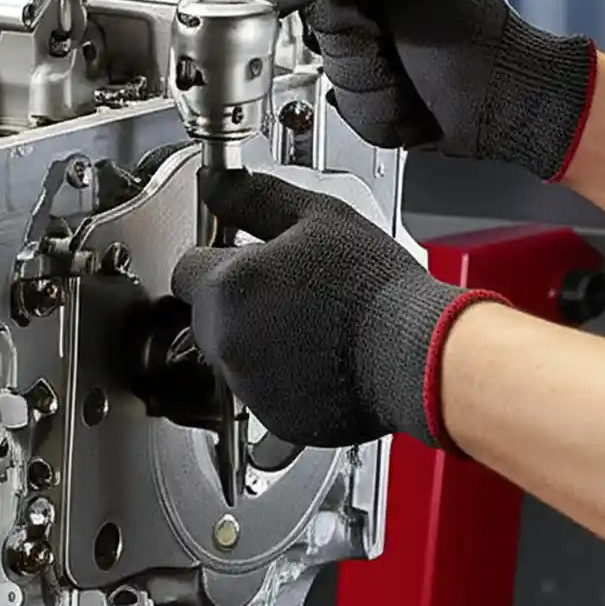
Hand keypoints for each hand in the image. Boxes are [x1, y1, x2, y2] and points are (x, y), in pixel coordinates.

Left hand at [171, 170, 503, 448]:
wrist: (417, 353)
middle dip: (238, 302)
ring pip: (232, 355)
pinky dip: (281, 379)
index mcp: (227, 287)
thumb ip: (253, 197)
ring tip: (313, 326)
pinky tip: (319, 358)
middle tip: (291, 292)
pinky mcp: (272, 418)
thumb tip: (216, 186)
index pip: (187, 268)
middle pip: (207, 314)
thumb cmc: (373, 289)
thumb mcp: (316, 217)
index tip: (245, 257)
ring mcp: (247, 385)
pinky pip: (261, 392)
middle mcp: (226, 341)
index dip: (217, 257)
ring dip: (258, 341)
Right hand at [300, 0, 595, 180]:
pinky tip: (408, 102)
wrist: (500, 99)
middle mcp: (371, 13)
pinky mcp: (377, 101)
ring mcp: (372, 59)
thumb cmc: (473, 30)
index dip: (335, 9)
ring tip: (407, 77)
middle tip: (392, 46)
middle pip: (319, 38)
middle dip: (357, 51)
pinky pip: (350, 114)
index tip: (368, 13)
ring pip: (334, 80)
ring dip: (373, 85)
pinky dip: (381, 113)